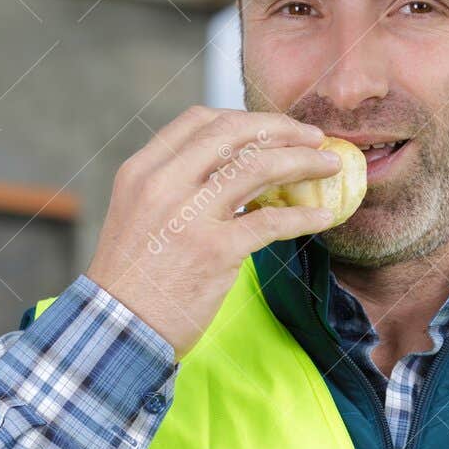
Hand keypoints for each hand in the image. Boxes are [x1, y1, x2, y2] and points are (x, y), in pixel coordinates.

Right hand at [83, 106, 341, 357]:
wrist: (118, 330)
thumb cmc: (131, 280)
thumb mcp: (137, 215)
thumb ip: (173, 188)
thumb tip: (227, 172)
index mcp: (143, 170)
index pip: (200, 121)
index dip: (245, 118)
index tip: (273, 128)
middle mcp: (165, 184)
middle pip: (235, 134)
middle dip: (282, 129)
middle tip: (313, 137)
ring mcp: (191, 216)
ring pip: (259, 167)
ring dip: (303, 161)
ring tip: (330, 165)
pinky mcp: (216, 251)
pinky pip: (272, 221)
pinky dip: (304, 216)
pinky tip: (323, 217)